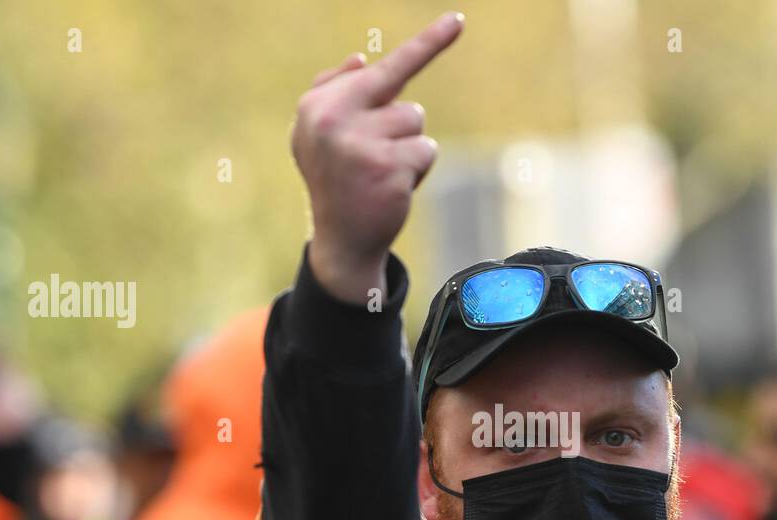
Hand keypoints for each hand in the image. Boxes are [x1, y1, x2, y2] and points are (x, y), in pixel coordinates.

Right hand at [293, 12, 464, 303]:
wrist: (340, 240)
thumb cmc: (335, 180)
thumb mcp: (320, 134)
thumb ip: (334, 91)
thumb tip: (363, 58)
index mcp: (317, 105)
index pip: (381, 70)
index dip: (427, 44)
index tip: (459, 21)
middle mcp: (334, 120)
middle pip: (403, 100)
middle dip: (403, 125)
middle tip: (386, 148)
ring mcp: (361, 144)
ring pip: (415, 123)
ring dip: (407, 148)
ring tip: (381, 173)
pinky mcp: (387, 168)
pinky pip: (425, 151)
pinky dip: (416, 170)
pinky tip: (391, 188)